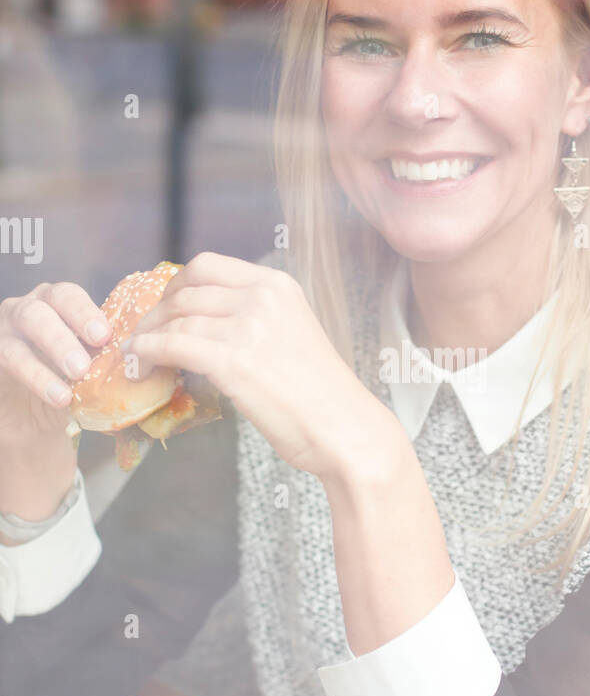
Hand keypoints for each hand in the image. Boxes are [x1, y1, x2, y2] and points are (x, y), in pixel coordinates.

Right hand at [0, 281, 111, 449]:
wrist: (29, 414)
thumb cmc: (67, 381)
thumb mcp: (91, 369)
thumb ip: (110, 362)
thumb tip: (147, 371)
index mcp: (58, 304)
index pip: (69, 296)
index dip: (86, 313)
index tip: (104, 336)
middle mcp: (31, 308)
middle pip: (45, 306)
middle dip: (67, 332)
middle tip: (85, 363)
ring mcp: (7, 328)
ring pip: (25, 326)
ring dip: (52, 350)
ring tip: (75, 378)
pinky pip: (9, 357)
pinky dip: (35, 377)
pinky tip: (57, 397)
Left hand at [122, 252, 396, 479]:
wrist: (344, 428)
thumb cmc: (321, 394)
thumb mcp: (292, 334)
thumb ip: (254, 319)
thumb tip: (202, 323)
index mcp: (277, 285)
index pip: (207, 266)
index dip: (174, 285)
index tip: (164, 307)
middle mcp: (262, 297)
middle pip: (185, 290)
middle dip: (156, 312)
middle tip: (145, 336)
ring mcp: (247, 326)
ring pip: (174, 318)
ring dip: (147, 336)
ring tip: (139, 357)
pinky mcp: (232, 361)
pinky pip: (172, 345)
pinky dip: (148, 353)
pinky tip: (141, 367)